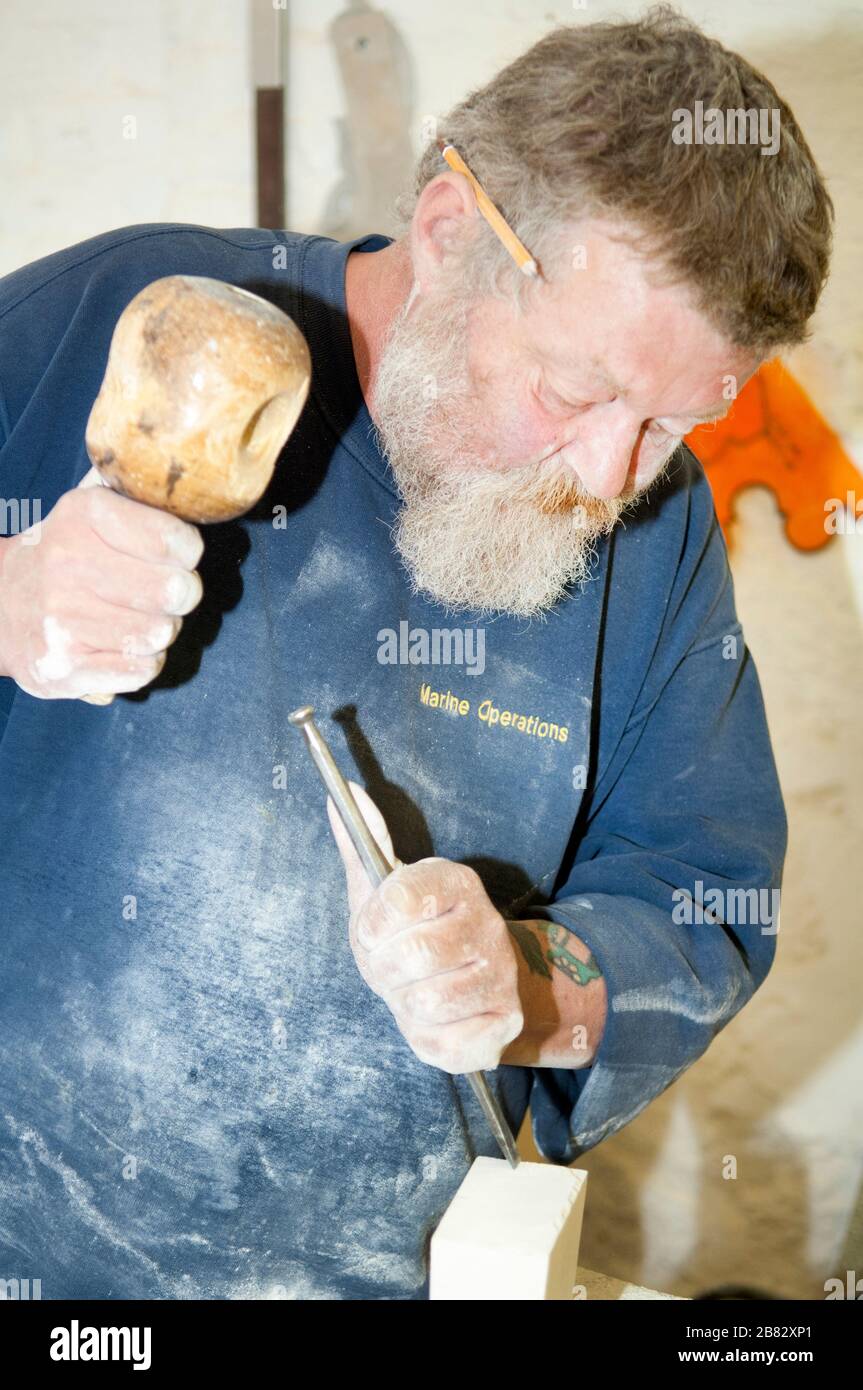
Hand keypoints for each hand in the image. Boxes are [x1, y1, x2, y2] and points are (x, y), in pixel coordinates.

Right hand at [0, 468, 202, 699]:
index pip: (176, 540)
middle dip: (180, 594)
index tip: (178, 554)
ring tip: (135, 617)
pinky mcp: (63, 667)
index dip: (187, 552)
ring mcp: (62, 621)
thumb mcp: (87, 510)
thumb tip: (193, 474)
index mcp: (82, 515)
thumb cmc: (64, 556)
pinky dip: (142, 661)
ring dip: (160, 629)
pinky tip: (119, 644)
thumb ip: (134, 490)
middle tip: (164, 592)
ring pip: (161, 633)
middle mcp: (68, 565)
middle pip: (177, 591)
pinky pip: (143, 669)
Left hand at [328, 782, 523, 1073]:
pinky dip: (424, 1036)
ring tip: (414, 990)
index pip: (400, 897)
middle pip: (411, 955)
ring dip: (404, 1004)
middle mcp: (488, 923)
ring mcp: (502, 973)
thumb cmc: (411, 933)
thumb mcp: (380, 888)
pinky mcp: (504, 1020)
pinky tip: (434, 1018)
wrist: (466, 985)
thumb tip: (343, 794)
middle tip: (393, 968)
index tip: (373, 931)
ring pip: (426, 1001)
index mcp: (456, 882)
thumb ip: (362, 843)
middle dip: (384, 970)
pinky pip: (443, 1042)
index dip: (373, 923)